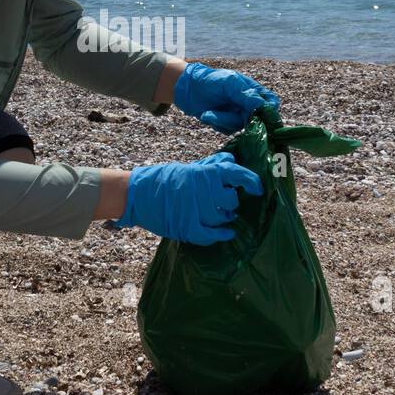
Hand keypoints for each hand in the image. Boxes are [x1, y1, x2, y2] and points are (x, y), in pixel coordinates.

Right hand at [113, 152, 262, 244]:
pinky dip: (223, 235)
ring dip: (226, 218)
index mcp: (205, 172)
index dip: (251, 181)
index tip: (258, 188)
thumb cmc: (162, 178)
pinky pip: (213, 234)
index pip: (237, 174)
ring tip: (223, 216)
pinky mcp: (189, 227)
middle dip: (231, 202)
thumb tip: (231, 159)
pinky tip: (229, 234)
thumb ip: (211, 165)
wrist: (136, 193)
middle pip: (232, 200)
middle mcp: (205, 190)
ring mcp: (197, 210)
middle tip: (227, 203)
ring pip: (223, 218)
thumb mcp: (188, 168)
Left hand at [173, 61, 279, 133]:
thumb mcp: (230, 83)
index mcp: (254, 91)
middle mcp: (248, 105)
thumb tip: (264, 106)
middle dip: (236, 118)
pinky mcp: (227, 125)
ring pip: (239, 126)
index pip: (271, 103)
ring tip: (207, 113)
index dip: (269, 111)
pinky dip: (216, 124)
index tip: (259, 115)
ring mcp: (238, 116)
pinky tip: (207, 115)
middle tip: (221, 116)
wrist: (188, 88)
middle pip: (256, 119)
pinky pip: (227, 130)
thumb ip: (246, 94)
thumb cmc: (211, 80)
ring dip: (222, 120)